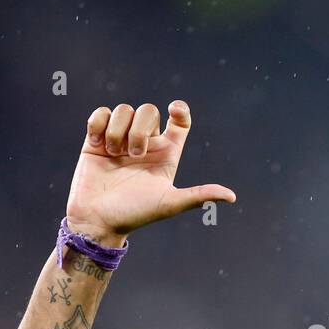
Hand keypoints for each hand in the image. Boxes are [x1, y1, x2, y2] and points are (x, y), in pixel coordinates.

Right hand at [64, 101, 235, 242]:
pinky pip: (102, 113)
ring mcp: (121, 140)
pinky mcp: (97, 139)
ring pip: (124, 110)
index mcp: (166, 154)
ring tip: (113, 154)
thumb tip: (232, 197)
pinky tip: (98, 144)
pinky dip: (99, 124)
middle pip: (149, 110)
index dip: (181, 110)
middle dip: (141, 128)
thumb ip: (199, 195)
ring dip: (118, 130)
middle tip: (134, 154)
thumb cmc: (135, 214)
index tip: (175, 109)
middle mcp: (145, 144)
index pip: (180, 122)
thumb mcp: (170, 203)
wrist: (98, 220)